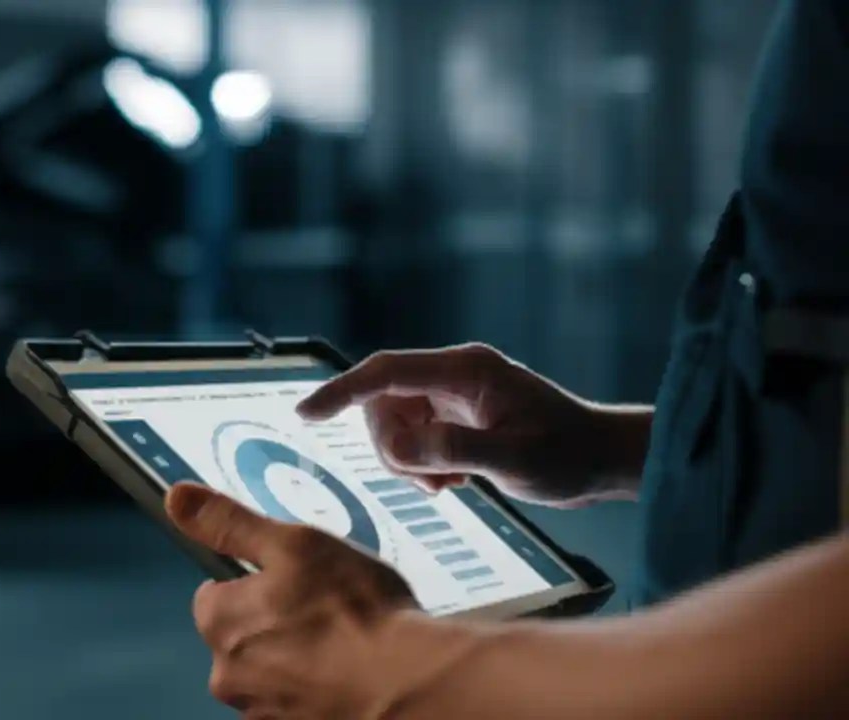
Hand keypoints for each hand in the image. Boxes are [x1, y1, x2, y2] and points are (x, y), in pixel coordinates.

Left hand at [166, 483, 473, 719]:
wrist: (409, 684)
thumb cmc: (351, 607)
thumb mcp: (292, 544)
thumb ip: (229, 523)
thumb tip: (175, 497)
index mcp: (218, 623)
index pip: (214, 595)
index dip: (253, 583)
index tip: (293, 581)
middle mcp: (226, 676)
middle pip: (239, 639)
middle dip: (272, 626)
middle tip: (325, 611)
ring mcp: (260, 714)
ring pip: (267, 674)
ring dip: (294, 661)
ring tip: (344, 646)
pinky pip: (294, 704)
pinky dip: (313, 692)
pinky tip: (347, 677)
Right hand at [297, 344, 647, 507]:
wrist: (600, 459)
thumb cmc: (568, 455)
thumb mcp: (513, 459)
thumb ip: (454, 449)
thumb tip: (397, 448)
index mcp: (465, 370)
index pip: (385, 372)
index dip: (340, 391)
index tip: (306, 415)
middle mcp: (453, 374)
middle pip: (381, 404)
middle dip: (392, 449)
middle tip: (430, 483)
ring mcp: (451, 395)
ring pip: (392, 424)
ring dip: (406, 462)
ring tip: (449, 485)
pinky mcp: (453, 415)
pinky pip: (411, 437)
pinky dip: (420, 465)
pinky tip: (455, 481)